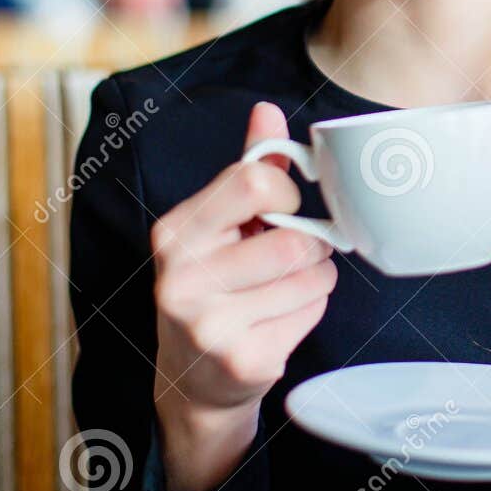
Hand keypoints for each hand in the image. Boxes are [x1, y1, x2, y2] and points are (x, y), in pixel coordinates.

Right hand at [149, 101, 338, 490]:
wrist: (195, 380)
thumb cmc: (215, 285)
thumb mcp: (220, 224)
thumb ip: (249, 168)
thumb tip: (267, 110)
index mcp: (175, 233)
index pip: (255, 182)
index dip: (286, 194)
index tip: (282, 209)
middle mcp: (182, 279)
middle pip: (292, 240)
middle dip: (310, 245)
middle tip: (295, 255)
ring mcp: (210, 326)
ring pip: (312, 277)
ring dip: (315, 278)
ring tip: (286, 287)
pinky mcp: (244, 361)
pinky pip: (312, 313)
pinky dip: (311, 310)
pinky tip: (280, 318)